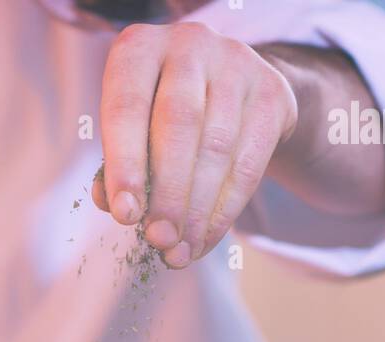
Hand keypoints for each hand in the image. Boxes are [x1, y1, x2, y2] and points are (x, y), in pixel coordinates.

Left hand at [92, 22, 297, 266]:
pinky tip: (205, 240)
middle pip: (178, 124)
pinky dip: (224, 211)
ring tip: (180, 252)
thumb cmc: (162, 117)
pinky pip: (247, 164)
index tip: (125, 216)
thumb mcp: (132, 130)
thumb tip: (113, 205)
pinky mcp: (271, 95)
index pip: (127, 107)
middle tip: (158, 240)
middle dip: (167, 192)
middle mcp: (189, 45)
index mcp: (139, 49)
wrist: (232, 87)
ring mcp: (236, 64)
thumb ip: (116, 164)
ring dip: (197, 211)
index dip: (124, 165)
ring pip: (216, 148)